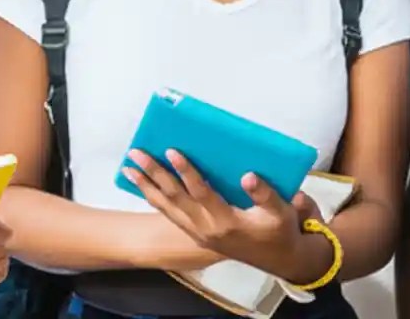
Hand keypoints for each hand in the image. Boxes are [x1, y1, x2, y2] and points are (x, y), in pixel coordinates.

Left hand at [123, 149, 326, 281]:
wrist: (278, 259)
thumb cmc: (279, 230)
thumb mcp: (281, 213)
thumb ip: (265, 194)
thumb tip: (248, 176)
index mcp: (226, 221)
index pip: (200, 192)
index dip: (186, 171)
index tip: (171, 151)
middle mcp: (206, 229)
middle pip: (174, 198)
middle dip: (154, 174)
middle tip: (136, 153)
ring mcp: (198, 233)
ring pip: (167, 208)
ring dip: (146, 187)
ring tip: (128, 168)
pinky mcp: (196, 234)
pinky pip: (170, 215)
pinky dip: (154, 199)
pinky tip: (144, 186)